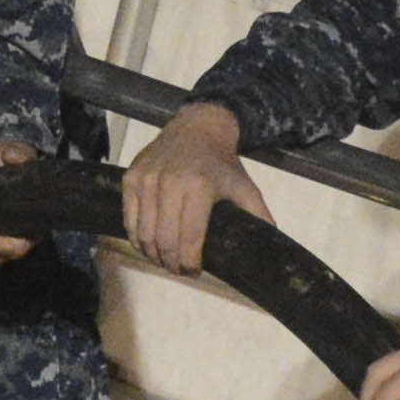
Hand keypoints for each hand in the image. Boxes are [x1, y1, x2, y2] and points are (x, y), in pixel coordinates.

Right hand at [119, 102, 271, 272]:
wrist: (197, 128)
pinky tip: (147, 246)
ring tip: (164, 260)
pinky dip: (136, 239)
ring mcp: (146, 179)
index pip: (190, 237)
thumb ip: (257, 216)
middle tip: (179, 269)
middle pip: (165, 240)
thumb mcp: (245, 187)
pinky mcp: (130, 178)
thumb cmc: (221, 163)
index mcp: (199, 187)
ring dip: (153, 255)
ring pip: (144, 234)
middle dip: (172, 263)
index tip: (195, 271)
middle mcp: (169, 182)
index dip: (190, 262)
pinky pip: (128, 220)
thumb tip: (270, 245)